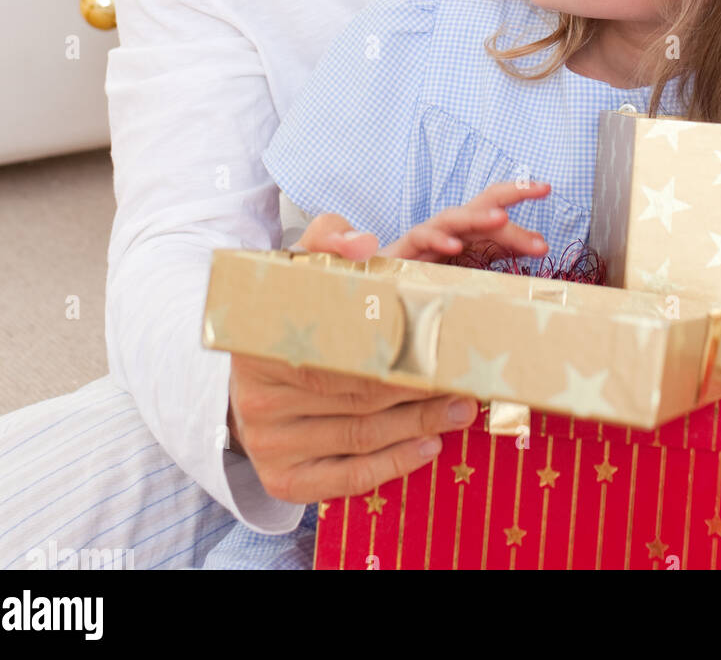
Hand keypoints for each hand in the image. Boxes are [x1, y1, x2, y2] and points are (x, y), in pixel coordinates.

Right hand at [225, 213, 477, 502]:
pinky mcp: (282, 481)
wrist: (251, 385)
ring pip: (360, 435)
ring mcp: (267, 445)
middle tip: (469, 377)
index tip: (444, 337)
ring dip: (420, 423)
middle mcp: (257, 398)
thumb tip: (363, 244)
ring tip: (464, 407)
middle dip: (421, 386)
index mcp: (261, 341)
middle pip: (358, 392)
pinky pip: (347, 478)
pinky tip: (431, 446)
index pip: (341, 344)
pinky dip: (394, 464)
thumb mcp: (299, 270)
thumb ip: (329, 240)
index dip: (397, 343)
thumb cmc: (290, 320)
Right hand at [379, 179, 551, 261]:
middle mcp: (449, 228)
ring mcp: (426, 236)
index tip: (547, 187)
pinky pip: (422, 240)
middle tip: (541, 190)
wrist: (378, 291)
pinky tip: (455, 247)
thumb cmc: (427, 278)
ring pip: (454, 218)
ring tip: (501, 219)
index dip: (520, 193)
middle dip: (510, 193)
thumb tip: (539, 243)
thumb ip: (499, 253)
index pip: (496, 206)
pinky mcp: (403, 251)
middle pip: (481, 203)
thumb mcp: (469, 267)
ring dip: (477, 216)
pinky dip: (438, 241)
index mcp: (468, 231)